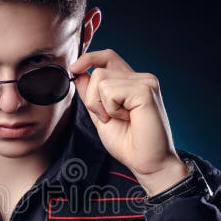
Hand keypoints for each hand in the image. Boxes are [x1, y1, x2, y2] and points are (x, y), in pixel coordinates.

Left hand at [69, 49, 188, 195]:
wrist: (147, 163)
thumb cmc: (128, 144)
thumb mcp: (100, 115)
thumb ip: (91, 95)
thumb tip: (78, 73)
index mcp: (131, 83)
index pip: (108, 57)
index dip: (89, 58)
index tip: (73, 69)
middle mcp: (140, 79)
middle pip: (99, 71)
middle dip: (92, 99)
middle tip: (108, 118)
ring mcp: (145, 82)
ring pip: (101, 80)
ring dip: (101, 106)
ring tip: (120, 119)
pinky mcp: (146, 90)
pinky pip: (111, 91)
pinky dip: (111, 109)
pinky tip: (128, 119)